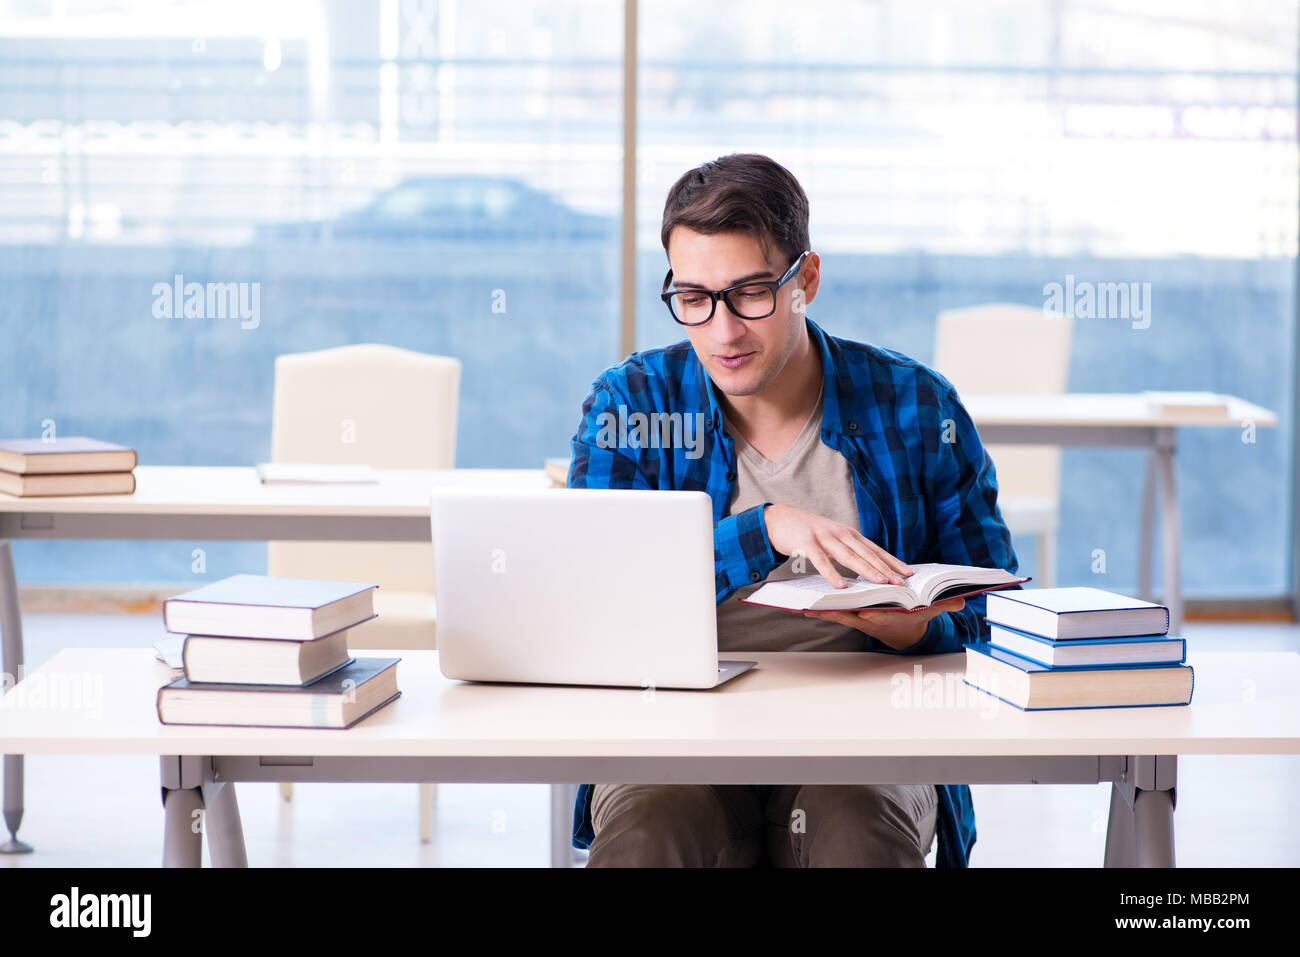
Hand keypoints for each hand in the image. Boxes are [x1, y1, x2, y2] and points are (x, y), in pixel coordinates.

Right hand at [762, 504, 912, 587]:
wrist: (779, 519)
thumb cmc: (808, 532)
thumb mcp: (832, 537)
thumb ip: (847, 549)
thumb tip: (867, 566)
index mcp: (848, 534)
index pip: (875, 549)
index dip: (892, 561)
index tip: (908, 572)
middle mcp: (840, 534)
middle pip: (867, 553)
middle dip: (886, 568)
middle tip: (901, 583)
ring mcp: (824, 538)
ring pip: (849, 557)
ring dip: (866, 570)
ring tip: (881, 583)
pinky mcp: (807, 544)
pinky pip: (822, 561)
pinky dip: (832, 574)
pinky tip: (841, 585)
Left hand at [803, 597, 964, 651]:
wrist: (902, 631)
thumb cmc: (914, 616)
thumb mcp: (929, 612)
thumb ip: (943, 606)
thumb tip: (963, 601)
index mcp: (890, 615)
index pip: (881, 614)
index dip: (873, 613)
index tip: (865, 610)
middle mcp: (873, 618)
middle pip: (855, 615)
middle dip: (840, 612)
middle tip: (823, 608)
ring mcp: (860, 618)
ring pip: (841, 615)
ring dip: (824, 612)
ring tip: (807, 608)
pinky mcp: (852, 615)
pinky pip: (835, 613)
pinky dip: (821, 611)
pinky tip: (805, 608)